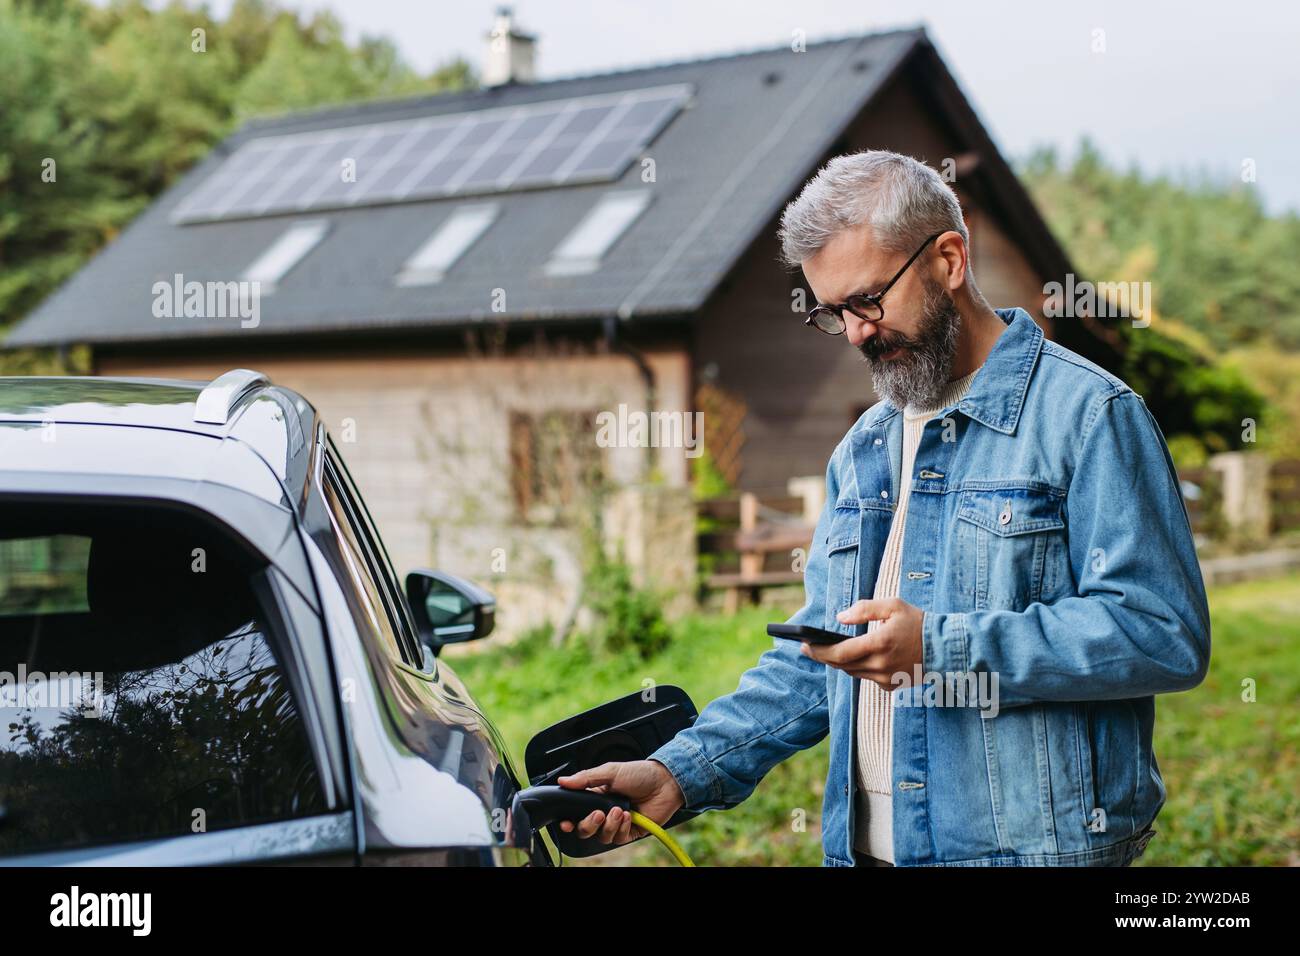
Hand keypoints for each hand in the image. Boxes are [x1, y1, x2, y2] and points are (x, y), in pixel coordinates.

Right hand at [555, 759, 684, 845]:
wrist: (665, 782)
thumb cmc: (639, 773)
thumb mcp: (610, 771)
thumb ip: (585, 778)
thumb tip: (563, 781)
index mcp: (595, 797)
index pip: (575, 813)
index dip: (569, 821)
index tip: (566, 822)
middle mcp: (604, 812)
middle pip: (585, 829)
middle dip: (589, 824)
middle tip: (598, 814)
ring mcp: (617, 823)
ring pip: (602, 836)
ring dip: (609, 825)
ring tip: (620, 810)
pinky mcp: (630, 832)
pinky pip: (619, 839)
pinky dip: (622, 828)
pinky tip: (629, 815)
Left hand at [801, 597, 923, 689]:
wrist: (944, 648)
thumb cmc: (917, 622)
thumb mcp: (892, 606)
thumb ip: (864, 609)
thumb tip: (840, 618)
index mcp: (880, 644)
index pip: (840, 653)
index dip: (819, 651)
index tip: (804, 644)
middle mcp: (881, 665)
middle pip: (841, 665)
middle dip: (822, 656)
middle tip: (807, 647)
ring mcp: (885, 679)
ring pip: (851, 672)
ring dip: (837, 662)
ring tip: (823, 651)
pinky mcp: (890, 686)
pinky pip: (865, 677)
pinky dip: (855, 667)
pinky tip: (848, 657)